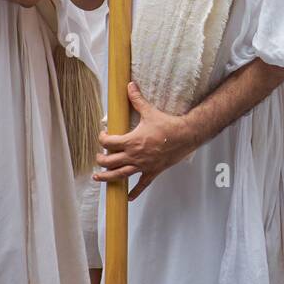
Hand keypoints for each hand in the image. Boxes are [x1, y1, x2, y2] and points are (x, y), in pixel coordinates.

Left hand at [94, 82, 194, 199]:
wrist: (185, 136)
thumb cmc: (167, 125)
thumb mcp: (150, 111)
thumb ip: (136, 100)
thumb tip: (129, 85)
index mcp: (131, 141)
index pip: (109, 142)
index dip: (102, 139)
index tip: (102, 135)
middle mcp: (134, 155)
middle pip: (110, 161)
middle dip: (101, 159)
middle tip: (99, 157)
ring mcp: (142, 166)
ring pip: (119, 175)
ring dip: (107, 177)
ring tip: (98, 177)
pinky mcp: (152, 172)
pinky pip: (141, 185)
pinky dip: (134, 192)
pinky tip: (128, 198)